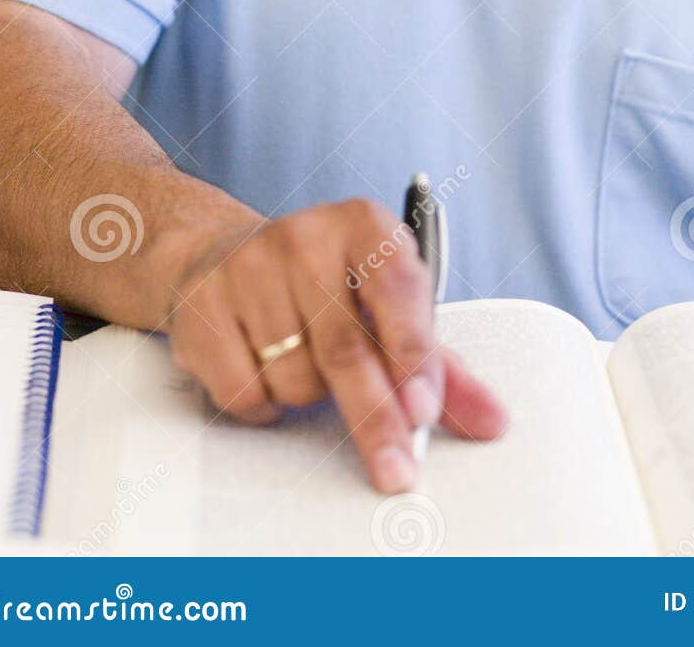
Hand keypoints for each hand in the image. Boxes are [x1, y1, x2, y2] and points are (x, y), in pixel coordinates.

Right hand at [160, 199, 506, 492]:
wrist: (226, 254)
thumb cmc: (326, 284)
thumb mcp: (388, 307)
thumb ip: (442, 367)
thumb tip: (492, 419)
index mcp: (365, 226)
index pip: (397, 289)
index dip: (412, 353)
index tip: (423, 410)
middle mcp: (306, 236)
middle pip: (345, 348)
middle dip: (375, 418)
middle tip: (396, 467)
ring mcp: (248, 266)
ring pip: (294, 377)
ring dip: (309, 397)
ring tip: (305, 362)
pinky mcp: (202, 303)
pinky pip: (243, 391)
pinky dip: (262, 404)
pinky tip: (265, 368)